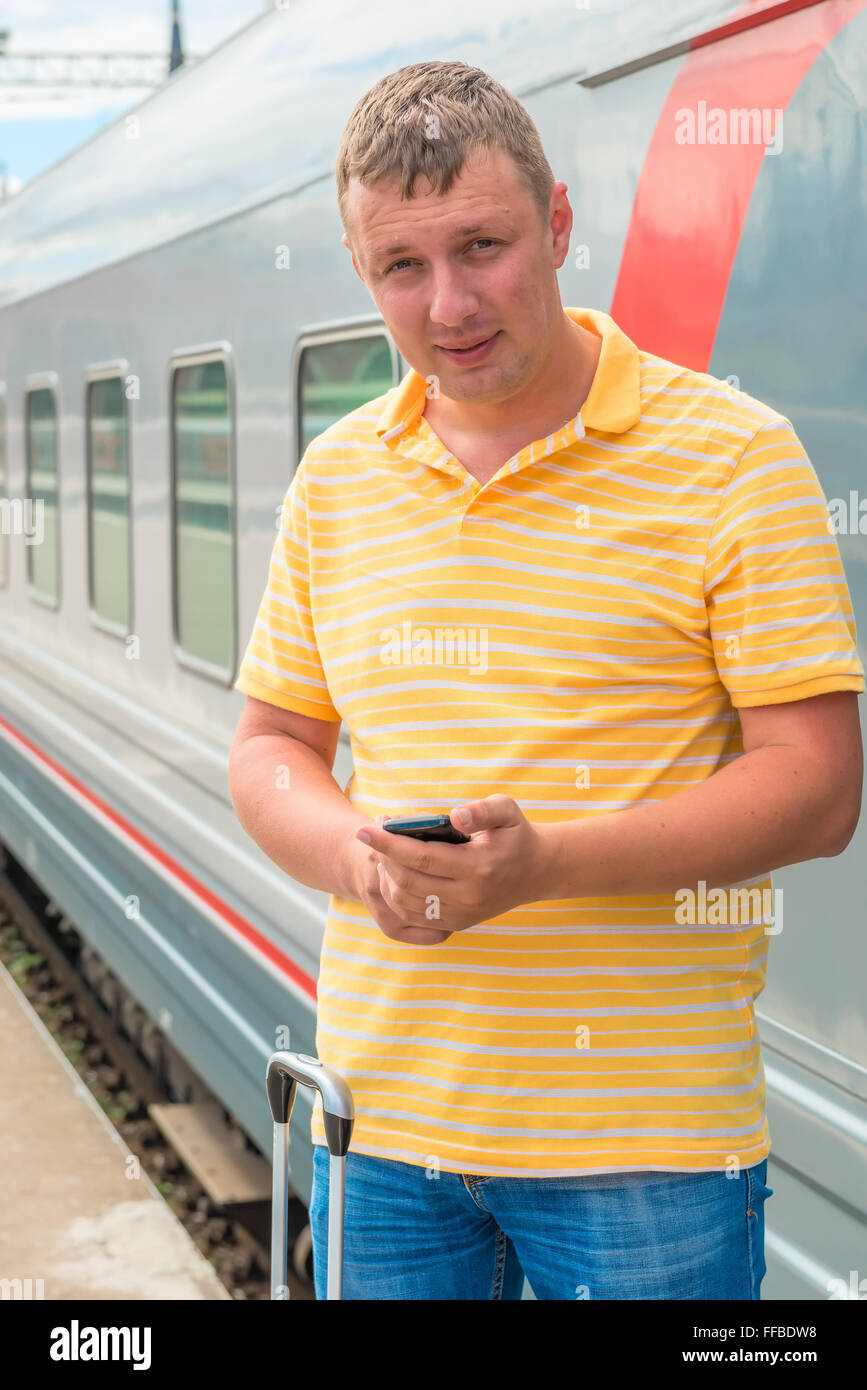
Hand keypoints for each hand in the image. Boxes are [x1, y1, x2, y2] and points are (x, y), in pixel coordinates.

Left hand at [355, 795, 554, 938]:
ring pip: (406, 902)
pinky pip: (415, 916)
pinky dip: (396, 897)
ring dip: (385, 878)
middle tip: (371, 835)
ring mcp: (462, 914)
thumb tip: (454, 816)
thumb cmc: (517, 834)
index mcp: (479, 867)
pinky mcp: (457, 924)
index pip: (421, 857)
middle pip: (407, 881)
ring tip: (381, 854)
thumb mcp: (507, 811)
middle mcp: (468, 896)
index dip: (388, 844)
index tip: (364, 829)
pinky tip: (392, 875)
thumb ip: (481, 810)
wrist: (538, 871)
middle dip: (382, 857)